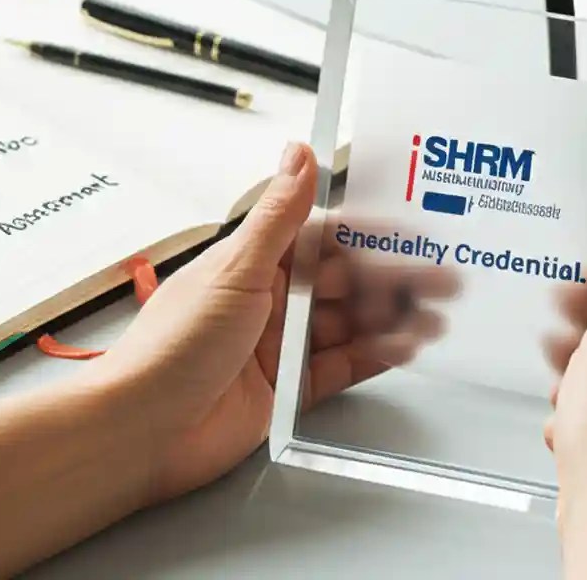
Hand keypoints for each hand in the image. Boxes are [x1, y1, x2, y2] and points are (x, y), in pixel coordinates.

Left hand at [79, 142, 451, 504]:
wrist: (142, 432)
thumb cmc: (171, 349)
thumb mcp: (234, 270)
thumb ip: (278, 215)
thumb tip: (299, 153)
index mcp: (254, 264)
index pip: (326, 239)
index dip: (373, 237)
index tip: (415, 234)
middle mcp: (270, 301)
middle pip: (346, 283)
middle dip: (396, 281)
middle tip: (444, 281)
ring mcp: (281, 346)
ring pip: (351, 324)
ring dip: (393, 319)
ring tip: (434, 321)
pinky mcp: (290, 389)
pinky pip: (343, 365)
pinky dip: (375, 356)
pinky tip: (403, 349)